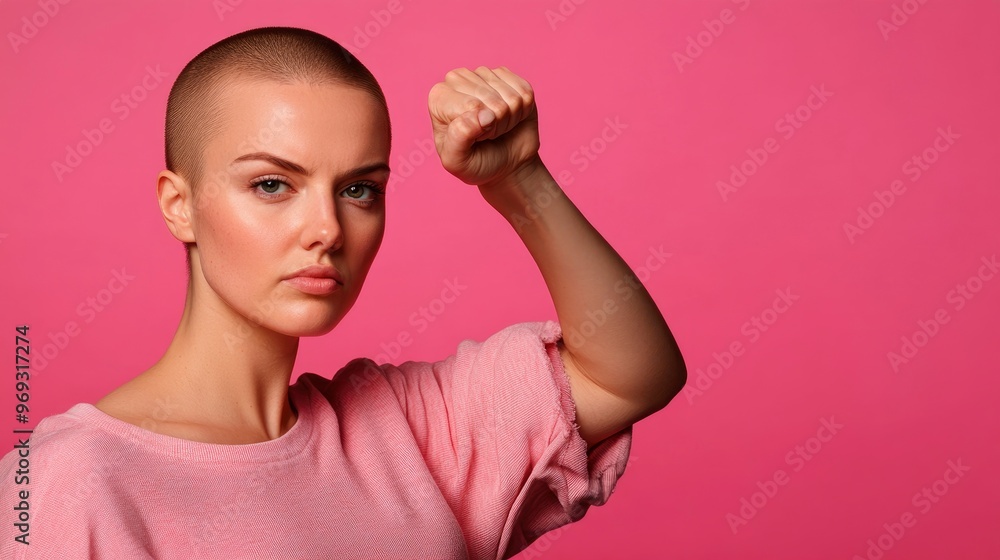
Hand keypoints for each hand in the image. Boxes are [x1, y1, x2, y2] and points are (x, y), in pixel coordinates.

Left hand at [428, 66, 539, 187]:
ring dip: (510, 119)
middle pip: (493, 100)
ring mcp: (483, 74)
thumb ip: (459, 138)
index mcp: (439, 98)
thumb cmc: (476, 163)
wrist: (503, 165)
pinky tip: (511, 116)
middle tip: (486, 135)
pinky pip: (525, 92)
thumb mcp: (457, 161)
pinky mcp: (507, 76)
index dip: (480, 129)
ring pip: (512, 97)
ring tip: (497, 127)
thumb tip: (483, 114)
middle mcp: (458, 79)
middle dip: (496, 125)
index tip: (473, 139)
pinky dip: (524, 110)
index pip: (472, 105)